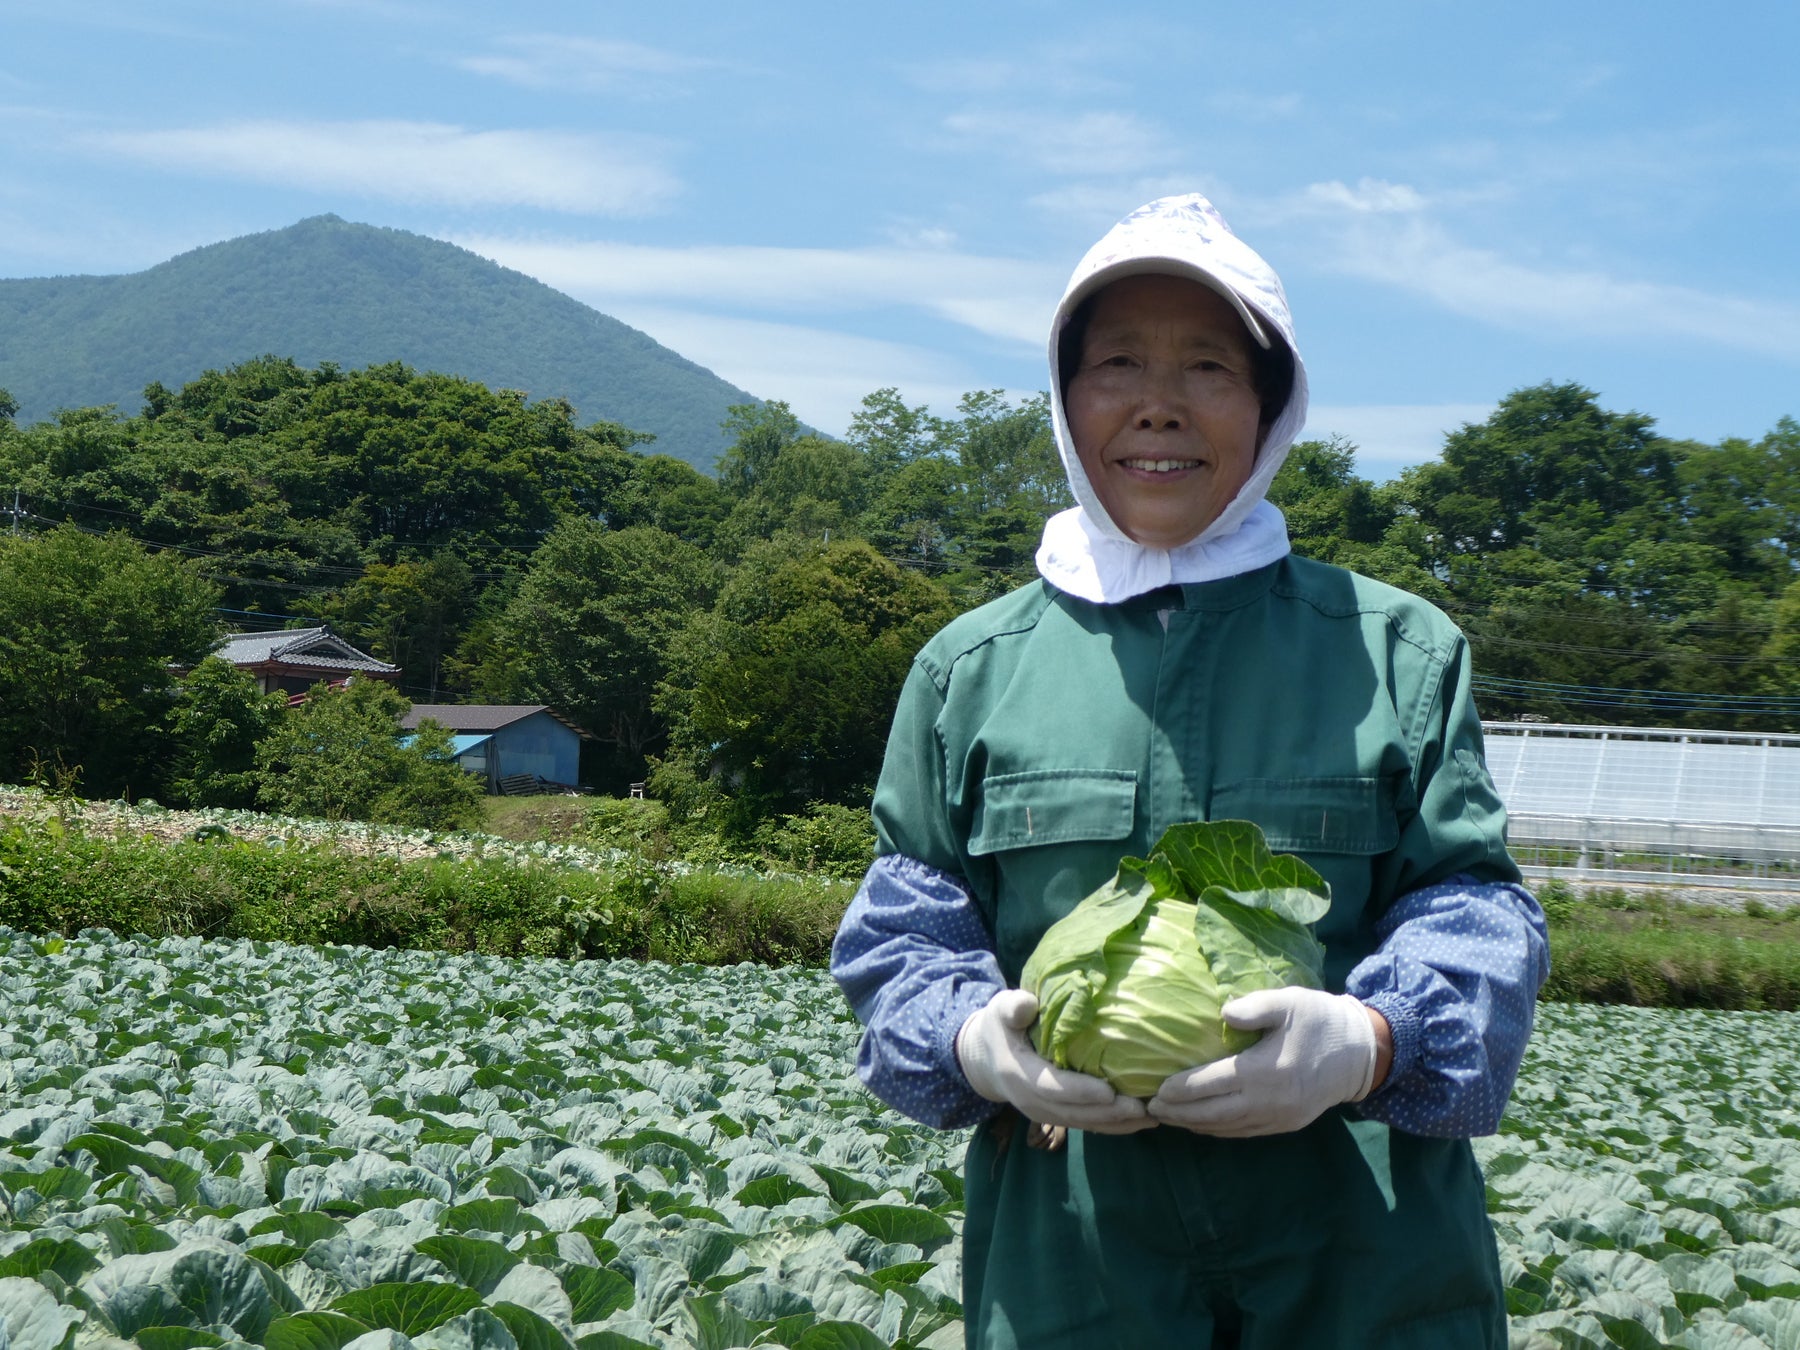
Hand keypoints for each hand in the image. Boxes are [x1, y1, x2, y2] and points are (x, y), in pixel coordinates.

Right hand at [956, 989, 1155, 1134]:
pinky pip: (1086, 1124)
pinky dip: (1112, 1124)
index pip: (1052, 1088)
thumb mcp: (999, 1010)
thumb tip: (1028, 1004)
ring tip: (1152, 1116)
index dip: (1081, 1092)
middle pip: (1074, 1113)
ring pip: (1084, 1123)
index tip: (1110, 1091)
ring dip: (1118, 1124)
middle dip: (1110, 1113)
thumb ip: (1012, 1007)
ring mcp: (1044, 1114)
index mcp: (1019, 1075)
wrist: (985, 1061)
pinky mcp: (1056, 1116)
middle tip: (1144, 1108)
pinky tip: (1139, 1120)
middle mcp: (1032, 1101)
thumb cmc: (999, 1028)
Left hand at [1148, 988, 1378, 1137]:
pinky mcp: (1287, 1125)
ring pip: (1227, 1127)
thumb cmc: (1320, 1021)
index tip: (1156, 1090)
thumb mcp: (1288, 1002)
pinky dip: (1219, 1130)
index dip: (1180, 1090)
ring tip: (1170, 1118)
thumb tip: (1223, 1013)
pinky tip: (1204, 1124)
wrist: (1362, 1053)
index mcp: (1264, 1071)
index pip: (1210, 1085)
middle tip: (1151, 1109)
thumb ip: (1254, 1008)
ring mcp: (1278, 1117)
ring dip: (1196, 1125)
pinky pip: (1245, 1132)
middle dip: (1179, 1114)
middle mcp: (1268, 1101)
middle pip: (1212, 1113)